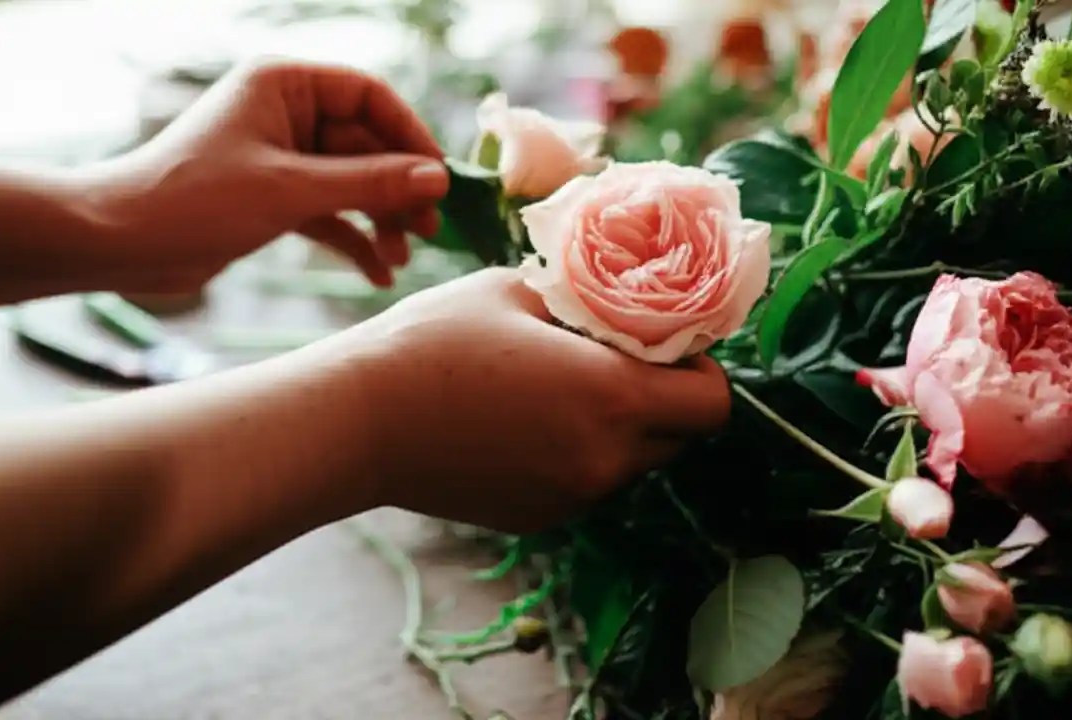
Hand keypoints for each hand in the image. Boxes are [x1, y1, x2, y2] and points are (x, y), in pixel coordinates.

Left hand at [87, 59, 449, 291]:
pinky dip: (352, 239)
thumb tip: (438, 180)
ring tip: (400, 258)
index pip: (370, 96)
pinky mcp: (273, 196)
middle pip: (367, 144)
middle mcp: (286, 112)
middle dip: (397, 190)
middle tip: (428, 231)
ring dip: (379, 219)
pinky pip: (330, 211)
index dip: (410, 137)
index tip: (439, 181)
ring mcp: (281, 156)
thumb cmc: (195, 200)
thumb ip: (370, 183)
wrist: (121, 242)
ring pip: (352, 182)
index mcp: (285, 84)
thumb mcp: (292, 191)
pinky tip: (377, 272)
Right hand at [340, 268, 731, 532]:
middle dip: (667, 398)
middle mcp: (603, 459)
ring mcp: (571, 497)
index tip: (670, 345)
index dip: (704, 371)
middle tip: (621, 359)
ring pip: (633, 462)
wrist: (357, 421)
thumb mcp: (517, 291)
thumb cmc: (433, 343)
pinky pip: (587, 481)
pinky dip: (580, 452)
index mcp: (611, 397)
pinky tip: (527, 420)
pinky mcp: (538, 517)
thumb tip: (623, 300)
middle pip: (680, 437)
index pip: (714, 405)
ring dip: (622, 426)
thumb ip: (588, 299)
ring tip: (565, 386)